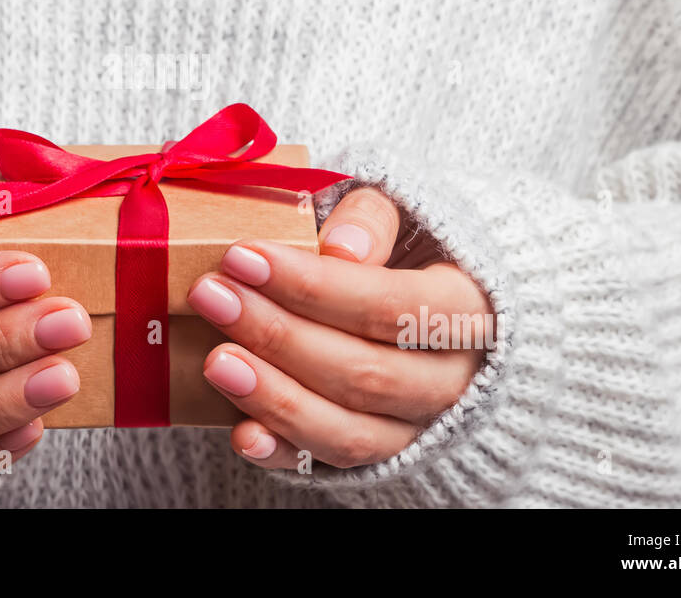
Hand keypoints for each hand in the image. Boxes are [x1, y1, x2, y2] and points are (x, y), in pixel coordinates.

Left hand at [186, 187, 492, 470]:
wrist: (418, 309)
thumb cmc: (398, 250)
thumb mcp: (397, 215)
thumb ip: (371, 218)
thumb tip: (343, 249)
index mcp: (468, 309)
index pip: (393, 306)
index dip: (316, 286)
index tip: (244, 257)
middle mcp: (453, 379)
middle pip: (366, 372)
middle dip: (279, 334)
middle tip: (212, 296)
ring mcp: (418, 426)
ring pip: (350, 430)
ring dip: (275, 397)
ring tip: (216, 360)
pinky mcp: (380, 455)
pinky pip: (330, 465)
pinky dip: (284, 452)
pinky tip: (242, 434)